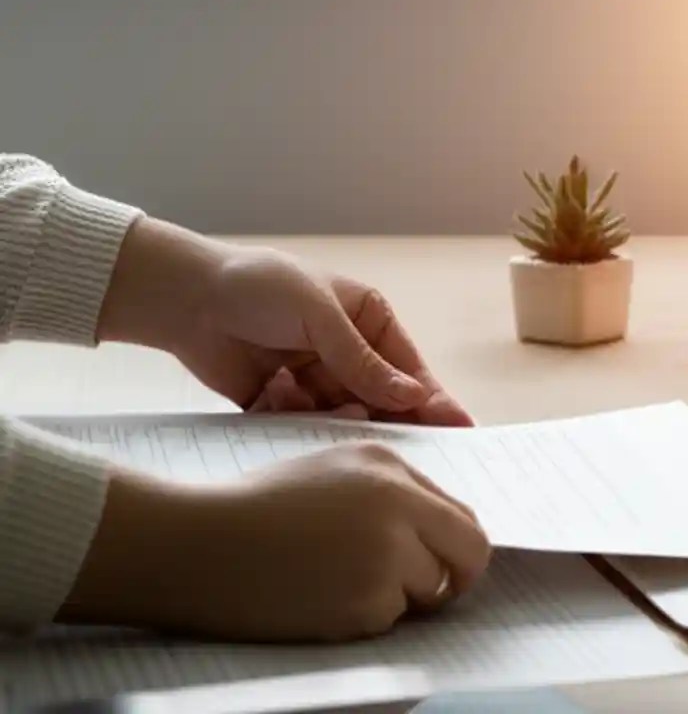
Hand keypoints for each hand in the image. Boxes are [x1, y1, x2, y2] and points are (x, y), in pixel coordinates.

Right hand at [59, 443, 491, 640]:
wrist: (196, 544)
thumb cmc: (253, 507)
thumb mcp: (330, 469)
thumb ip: (391, 492)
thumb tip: (438, 530)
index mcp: (390, 467)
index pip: (461, 515)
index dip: (455, 546)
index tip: (444, 564)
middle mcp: (400, 505)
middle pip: (470, 554)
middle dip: (454, 579)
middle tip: (428, 595)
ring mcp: (387, 554)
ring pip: (428, 591)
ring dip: (397, 599)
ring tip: (336, 584)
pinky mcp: (366, 601)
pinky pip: (387, 620)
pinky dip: (361, 619)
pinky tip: (316, 599)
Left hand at [99, 217, 471, 424]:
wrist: (183, 299)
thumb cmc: (258, 288)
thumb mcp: (320, 316)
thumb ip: (363, 362)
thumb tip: (414, 396)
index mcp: (370, 321)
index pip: (410, 370)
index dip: (433, 401)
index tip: (458, 430)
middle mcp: (349, 353)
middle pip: (383, 402)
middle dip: (381, 418)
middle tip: (392, 445)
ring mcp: (317, 380)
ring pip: (343, 419)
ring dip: (325, 414)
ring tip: (295, 391)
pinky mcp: (284, 403)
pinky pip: (303, 427)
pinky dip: (289, 414)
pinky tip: (268, 388)